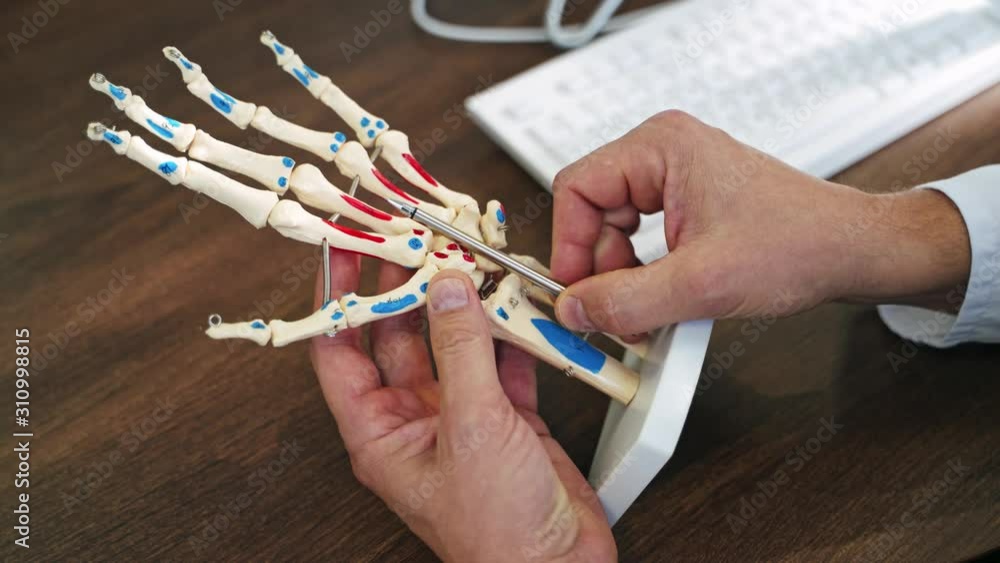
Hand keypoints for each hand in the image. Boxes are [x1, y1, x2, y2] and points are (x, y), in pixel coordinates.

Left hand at [310, 251, 615, 562]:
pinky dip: (512, 332)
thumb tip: (448, 290)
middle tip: (412, 238)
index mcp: (381, 433)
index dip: (336, 296)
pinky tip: (517, 304)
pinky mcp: (507, 418)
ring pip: (453, 343)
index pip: (339, 349)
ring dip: (463, 304)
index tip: (343, 249)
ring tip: (467, 259)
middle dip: (404, 286)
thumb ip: (461, 353)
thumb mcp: (472, 430)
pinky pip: (503, 361)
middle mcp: (415, 421)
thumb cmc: (498, 534)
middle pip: (397, 336)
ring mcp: (462, 417)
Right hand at [551, 110, 970, 333]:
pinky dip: (642, 273)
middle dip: (599, 266)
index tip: (574, 292)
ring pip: (613, 229)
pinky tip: (662, 299)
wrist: (853, 252)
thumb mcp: (702, 283)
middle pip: (592, 211)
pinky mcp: (687, 203)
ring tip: (645, 309)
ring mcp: (675, 177)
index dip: (569, 246)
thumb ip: (627, 300)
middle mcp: (664, 153)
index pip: (577, 189)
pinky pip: (639, 237)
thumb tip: (574, 310)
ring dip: (622, 275)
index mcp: (661, 146)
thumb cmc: (801, 244)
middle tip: (611, 309)